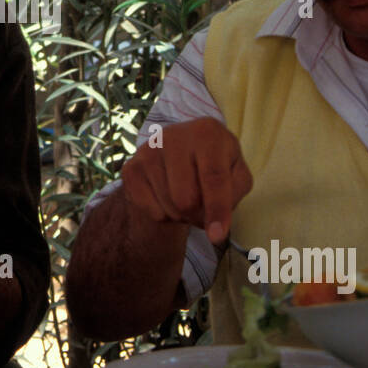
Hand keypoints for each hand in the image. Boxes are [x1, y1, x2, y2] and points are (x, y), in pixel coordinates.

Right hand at [121, 117, 251, 243]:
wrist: (179, 152)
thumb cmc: (215, 165)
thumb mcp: (236, 175)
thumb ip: (234, 196)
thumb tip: (216, 230)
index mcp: (206, 132)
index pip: (213, 177)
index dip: (217, 209)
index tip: (217, 236)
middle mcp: (173, 136)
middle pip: (186, 199)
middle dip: (198, 213)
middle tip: (203, 204)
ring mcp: (147, 151)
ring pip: (169, 208)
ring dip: (183, 215)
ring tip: (186, 197)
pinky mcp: (130, 168)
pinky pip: (152, 212)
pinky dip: (165, 215)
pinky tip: (168, 197)